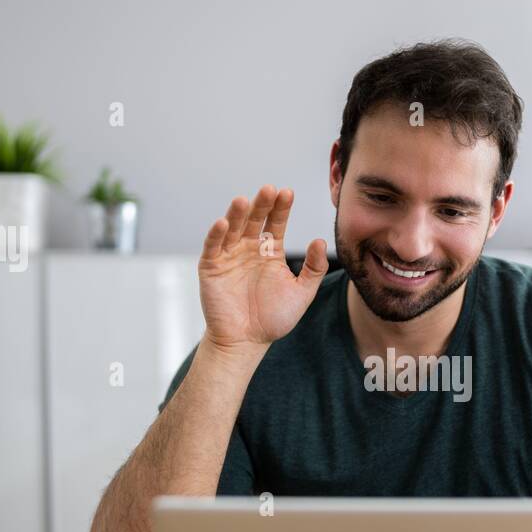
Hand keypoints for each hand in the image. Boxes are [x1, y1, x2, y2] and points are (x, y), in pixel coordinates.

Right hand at [196, 184, 329, 351]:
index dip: (281, 208)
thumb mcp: (301, 293)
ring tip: (245, 200)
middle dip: (262, 205)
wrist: (247, 342)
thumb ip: (313, 269)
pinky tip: (223, 222)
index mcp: (270, 252)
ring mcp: (229, 256)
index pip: (276, 223)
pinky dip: (216, 234)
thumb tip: (320, 240)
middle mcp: (249, 249)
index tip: (288, 193)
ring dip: (237, 214)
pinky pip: (213, 247)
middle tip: (269, 190)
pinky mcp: (211, 267)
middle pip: (255, 220)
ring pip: (233, 228)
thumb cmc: (274, 319)